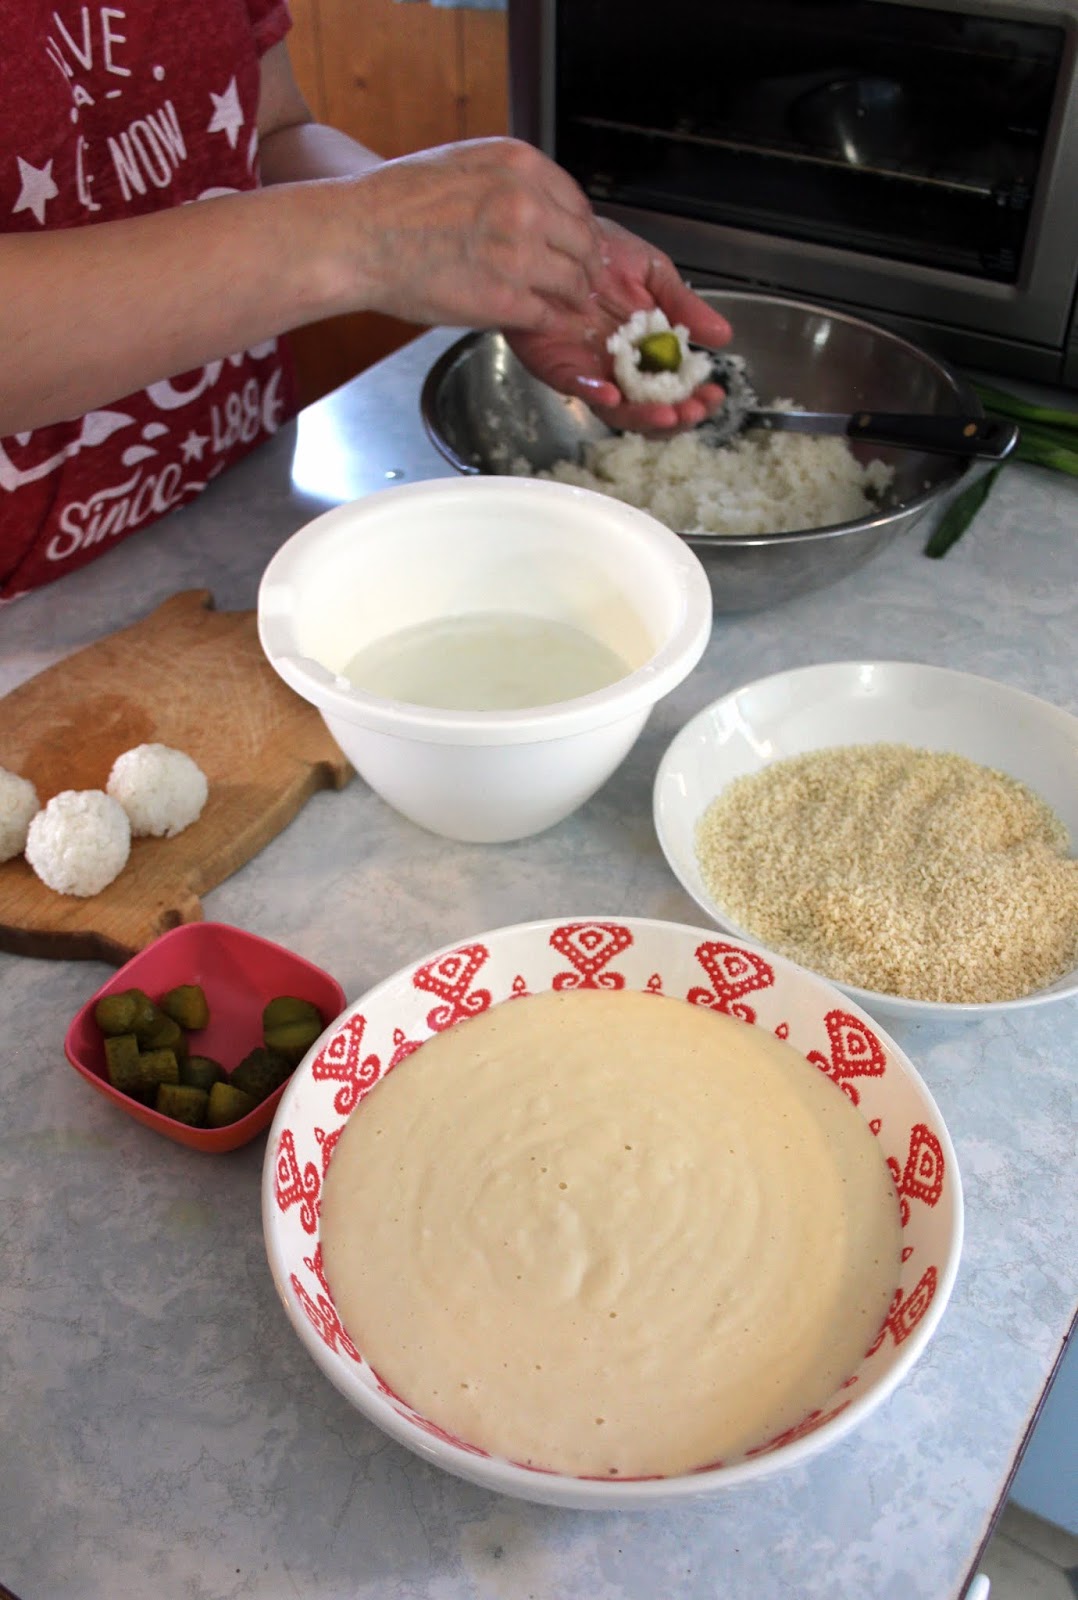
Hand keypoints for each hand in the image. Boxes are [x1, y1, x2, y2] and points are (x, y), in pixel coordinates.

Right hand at [338, 138, 602, 330]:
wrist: (359, 236)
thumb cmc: (394, 201)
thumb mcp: (461, 161)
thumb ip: (505, 178)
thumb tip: (534, 200)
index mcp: (518, 163)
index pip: (575, 200)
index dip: (580, 229)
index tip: (578, 244)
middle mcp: (527, 204)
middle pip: (583, 242)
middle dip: (588, 265)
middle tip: (585, 281)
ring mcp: (519, 254)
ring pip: (574, 281)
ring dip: (576, 297)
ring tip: (573, 306)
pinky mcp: (505, 299)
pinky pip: (549, 315)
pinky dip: (557, 322)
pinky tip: (557, 325)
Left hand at [506, 219, 732, 432]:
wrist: (558, 234)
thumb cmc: (604, 252)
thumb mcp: (655, 275)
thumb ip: (685, 306)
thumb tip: (724, 337)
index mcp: (644, 352)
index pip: (673, 388)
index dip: (695, 397)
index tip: (715, 395)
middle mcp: (618, 369)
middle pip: (647, 410)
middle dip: (676, 417)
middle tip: (695, 410)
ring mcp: (587, 371)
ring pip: (615, 409)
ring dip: (642, 417)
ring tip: (669, 414)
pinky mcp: (555, 364)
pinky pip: (574, 386)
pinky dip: (594, 393)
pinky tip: (615, 394)